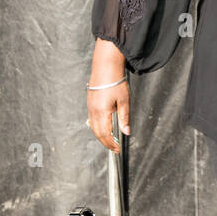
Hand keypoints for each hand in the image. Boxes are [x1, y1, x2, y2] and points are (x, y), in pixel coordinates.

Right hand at [88, 38, 129, 152]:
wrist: (105, 66)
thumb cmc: (116, 82)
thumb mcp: (124, 101)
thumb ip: (124, 118)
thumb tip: (127, 132)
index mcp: (102, 112)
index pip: (105, 134)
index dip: (111, 144)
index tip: (118, 149)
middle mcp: (93, 111)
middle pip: (97, 133)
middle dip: (106, 142)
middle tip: (114, 148)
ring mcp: (90, 107)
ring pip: (93, 127)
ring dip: (101, 136)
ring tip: (110, 140)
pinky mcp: (90, 103)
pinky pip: (92, 120)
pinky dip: (97, 127)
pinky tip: (104, 128)